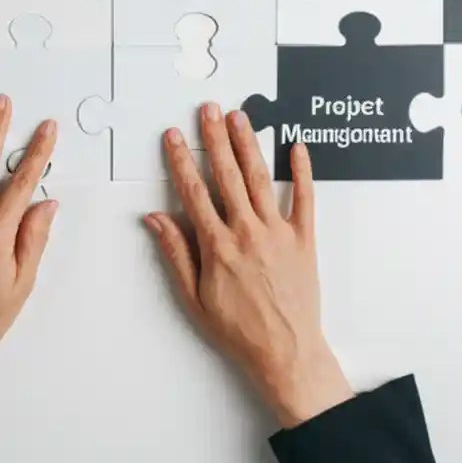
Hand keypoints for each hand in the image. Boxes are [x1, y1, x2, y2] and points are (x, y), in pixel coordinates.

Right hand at [145, 103, 353, 427]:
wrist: (285, 351)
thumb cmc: (238, 330)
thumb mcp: (194, 298)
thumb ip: (176, 254)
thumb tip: (156, 219)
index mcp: (217, 246)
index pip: (194, 192)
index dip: (181, 161)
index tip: (172, 137)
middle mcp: (247, 232)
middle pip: (227, 175)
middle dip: (214, 139)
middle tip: (206, 111)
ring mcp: (278, 233)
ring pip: (261, 178)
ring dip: (248, 145)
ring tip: (238, 118)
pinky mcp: (304, 240)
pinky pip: (304, 198)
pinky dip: (301, 171)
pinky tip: (296, 147)